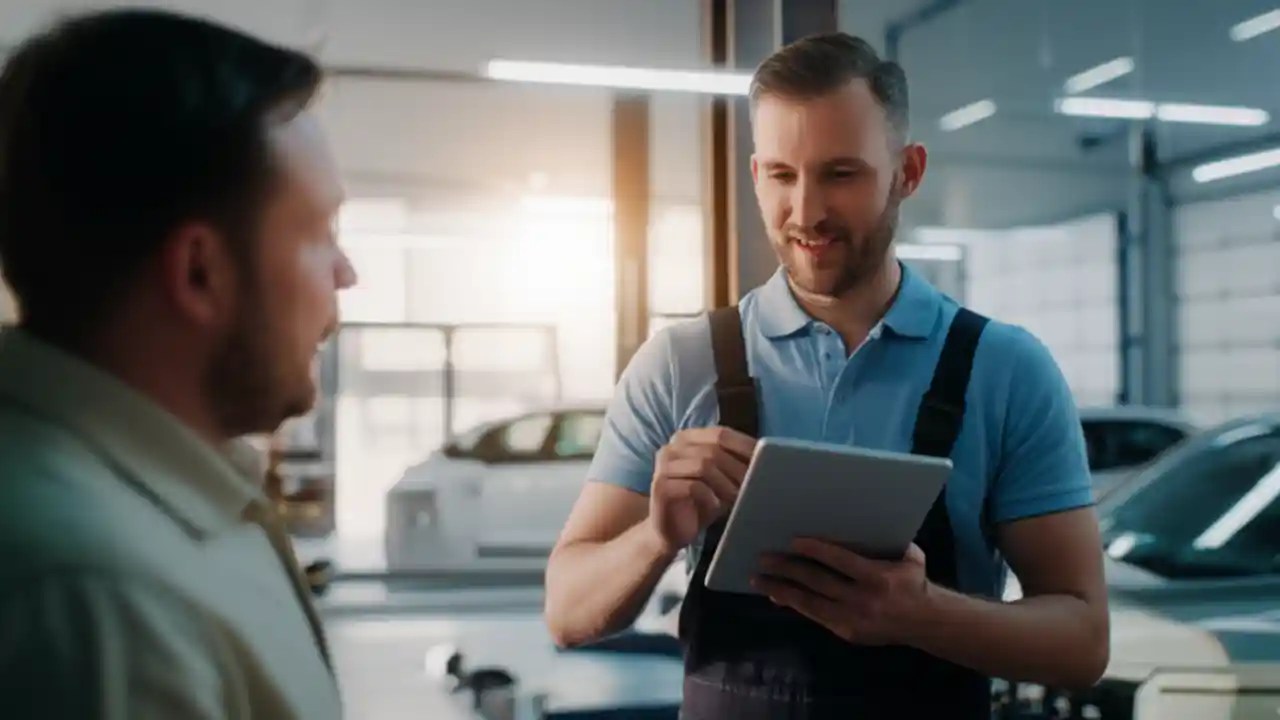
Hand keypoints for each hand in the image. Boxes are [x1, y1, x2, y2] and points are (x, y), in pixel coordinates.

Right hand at [648, 427, 756, 553]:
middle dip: (738, 469)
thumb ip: (734, 464)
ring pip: (703, 466)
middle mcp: (672, 447)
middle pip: (714, 450)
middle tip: (754, 486)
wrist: (671, 532)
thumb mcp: (721, 480)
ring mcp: (663, 465)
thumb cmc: (700, 503)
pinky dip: (710, 497)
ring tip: (738, 499)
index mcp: (687, 438)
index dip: (745, 448)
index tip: (766, 463)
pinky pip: (692, 486)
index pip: (721, 434)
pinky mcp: (660, 486)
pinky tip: (715, 507)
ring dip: (726, 484)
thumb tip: (766, 457)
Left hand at [753, 539, 930, 646]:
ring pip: (810, 603)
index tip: (793, 541)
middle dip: (788, 569)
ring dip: (782, 589)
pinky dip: (795, 604)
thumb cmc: (913, 581)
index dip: (815, 550)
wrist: (925, 622)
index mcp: (878, 577)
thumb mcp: (908, 557)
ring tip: (758, 579)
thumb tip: (849, 524)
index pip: (840, 561)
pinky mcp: (845, 632)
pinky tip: (777, 595)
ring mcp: (852, 619)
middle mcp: (863, 600)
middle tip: (764, 557)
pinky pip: (815, 615)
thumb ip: (883, 543)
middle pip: (818, 582)